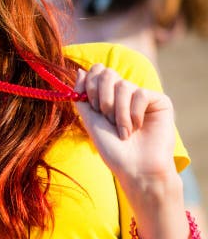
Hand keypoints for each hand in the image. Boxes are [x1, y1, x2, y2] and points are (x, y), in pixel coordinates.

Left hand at [73, 65, 177, 191]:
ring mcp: (142, 97)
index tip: (90, 104)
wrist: (136, 169)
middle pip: (108, 73)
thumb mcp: (90, 120)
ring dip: (118, 112)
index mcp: (107, 96)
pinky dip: (133, 113)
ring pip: (123, 85)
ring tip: (123, 131)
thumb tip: (80, 70)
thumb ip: (82, 96)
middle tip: (106, 118)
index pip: (97, 72)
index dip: (91, 84)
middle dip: (102, 97)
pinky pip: (140, 93)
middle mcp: (124, 94)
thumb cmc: (112, 148)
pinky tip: (136, 128)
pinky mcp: (160, 101)